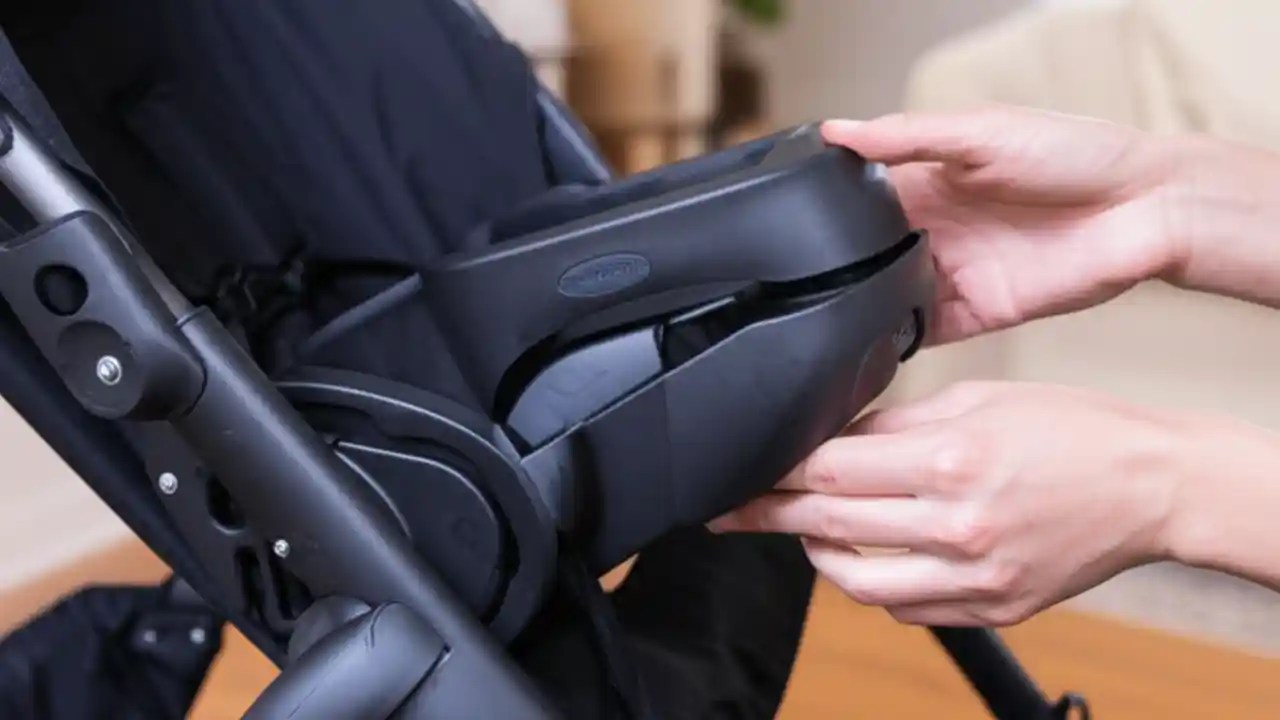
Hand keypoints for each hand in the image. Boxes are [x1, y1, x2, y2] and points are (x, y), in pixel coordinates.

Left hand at [711, 382, 1185, 625]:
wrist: (1154, 485)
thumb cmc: (1075, 429)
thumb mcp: (979, 398)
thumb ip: (897, 421)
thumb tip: (835, 436)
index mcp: (951, 459)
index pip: (829, 471)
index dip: (775, 472)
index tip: (744, 471)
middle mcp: (957, 524)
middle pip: (828, 525)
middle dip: (768, 515)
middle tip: (730, 510)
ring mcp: (974, 576)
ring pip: (857, 584)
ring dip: (816, 556)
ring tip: (802, 532)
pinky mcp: (991, 607)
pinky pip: (907, 610)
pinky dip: (875, 586)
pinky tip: (868, 558)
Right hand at [823, 106, 1179, 344]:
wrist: (1146, 208)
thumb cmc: (1076, 153)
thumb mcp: (980, 131)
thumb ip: (906, 137)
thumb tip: (836, 131)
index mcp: (930, 182)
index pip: (862, 201)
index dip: (828, 212)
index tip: (791, 221)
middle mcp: (937, 231)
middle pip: (869, 255)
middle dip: (839, 266)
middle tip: (801, 275)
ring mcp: (955, 274)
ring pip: (889, 297)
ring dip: (863, 305)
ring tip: (824, 310)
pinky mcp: (980, 312)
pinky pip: (925, 333)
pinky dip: (897, 339)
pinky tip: (870, 338)